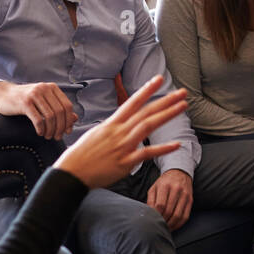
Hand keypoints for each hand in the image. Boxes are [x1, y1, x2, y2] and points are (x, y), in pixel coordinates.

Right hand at [0, 80, 77, 139]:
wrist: (2, 94)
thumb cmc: (25, 100)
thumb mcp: (43, 102)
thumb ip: (59, 108)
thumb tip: (75, 119)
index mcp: (52, 87)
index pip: (67, 106)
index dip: (69, 120)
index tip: (67, 131)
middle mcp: (44, 89)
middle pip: (60, 112)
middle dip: (61, 127)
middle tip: (57, 137)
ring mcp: (34, 94)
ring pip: (50, 117)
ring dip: (51, 130)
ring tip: (48, 136)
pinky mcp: (24, 102)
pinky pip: (38, 119)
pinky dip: (41, 129)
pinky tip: (40, 133)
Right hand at [53, 76, 187, 189]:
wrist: (71, 173)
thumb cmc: (81, 155)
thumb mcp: (96, 134)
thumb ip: (112, 128)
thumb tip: (120, 122)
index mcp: (111, 124)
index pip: (132, 102)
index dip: (147, 90)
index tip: (159, 79)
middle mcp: (118, 132)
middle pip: (145, 112)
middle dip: (165, 101)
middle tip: (182, 92)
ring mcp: (122, 146)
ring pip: (148, 126)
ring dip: (167, 115)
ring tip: (183, 107)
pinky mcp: (125, 162)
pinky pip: (147, 153)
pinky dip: (162, 149)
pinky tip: (177, 144)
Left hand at [147, 169, 193, 230]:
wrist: (179, 173)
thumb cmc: (164, 182)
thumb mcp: (154, 188)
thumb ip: (150, 201)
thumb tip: (149, 215)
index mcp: (165, 186)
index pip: (160, 205)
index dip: (156, 215)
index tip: (153, 221)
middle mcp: (176, 190)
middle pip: (169, 211)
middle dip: (163, 221)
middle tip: (158, 227)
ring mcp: (185, 195)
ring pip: (178, 215)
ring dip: (171, 225)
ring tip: (165, 228)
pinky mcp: (190, 200)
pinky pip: (186, 216)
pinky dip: (179, 224)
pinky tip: (173, 226)